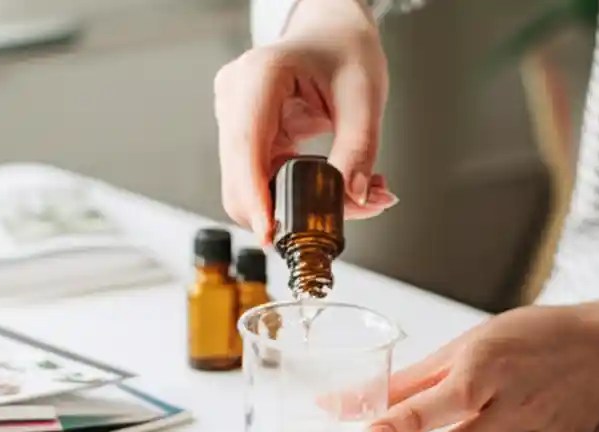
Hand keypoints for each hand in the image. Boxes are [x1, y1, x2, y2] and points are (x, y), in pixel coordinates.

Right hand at [213, 0, 398, 243]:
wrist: (333, 33)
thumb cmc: (345, 49)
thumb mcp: (365, 96)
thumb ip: (359, 149)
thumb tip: (352, 198)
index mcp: (260, 76)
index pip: (246, 148)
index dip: (255, 196)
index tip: (271, 231)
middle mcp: (235, 98)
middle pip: (240, 178)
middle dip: (286, 208)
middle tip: (346, 212)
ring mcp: (234, 118)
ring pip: (249, 187)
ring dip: (294, 204)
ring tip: (351, 195)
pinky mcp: (243, 136)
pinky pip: (260, 180)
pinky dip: (294, 193)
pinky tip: (329, 183)